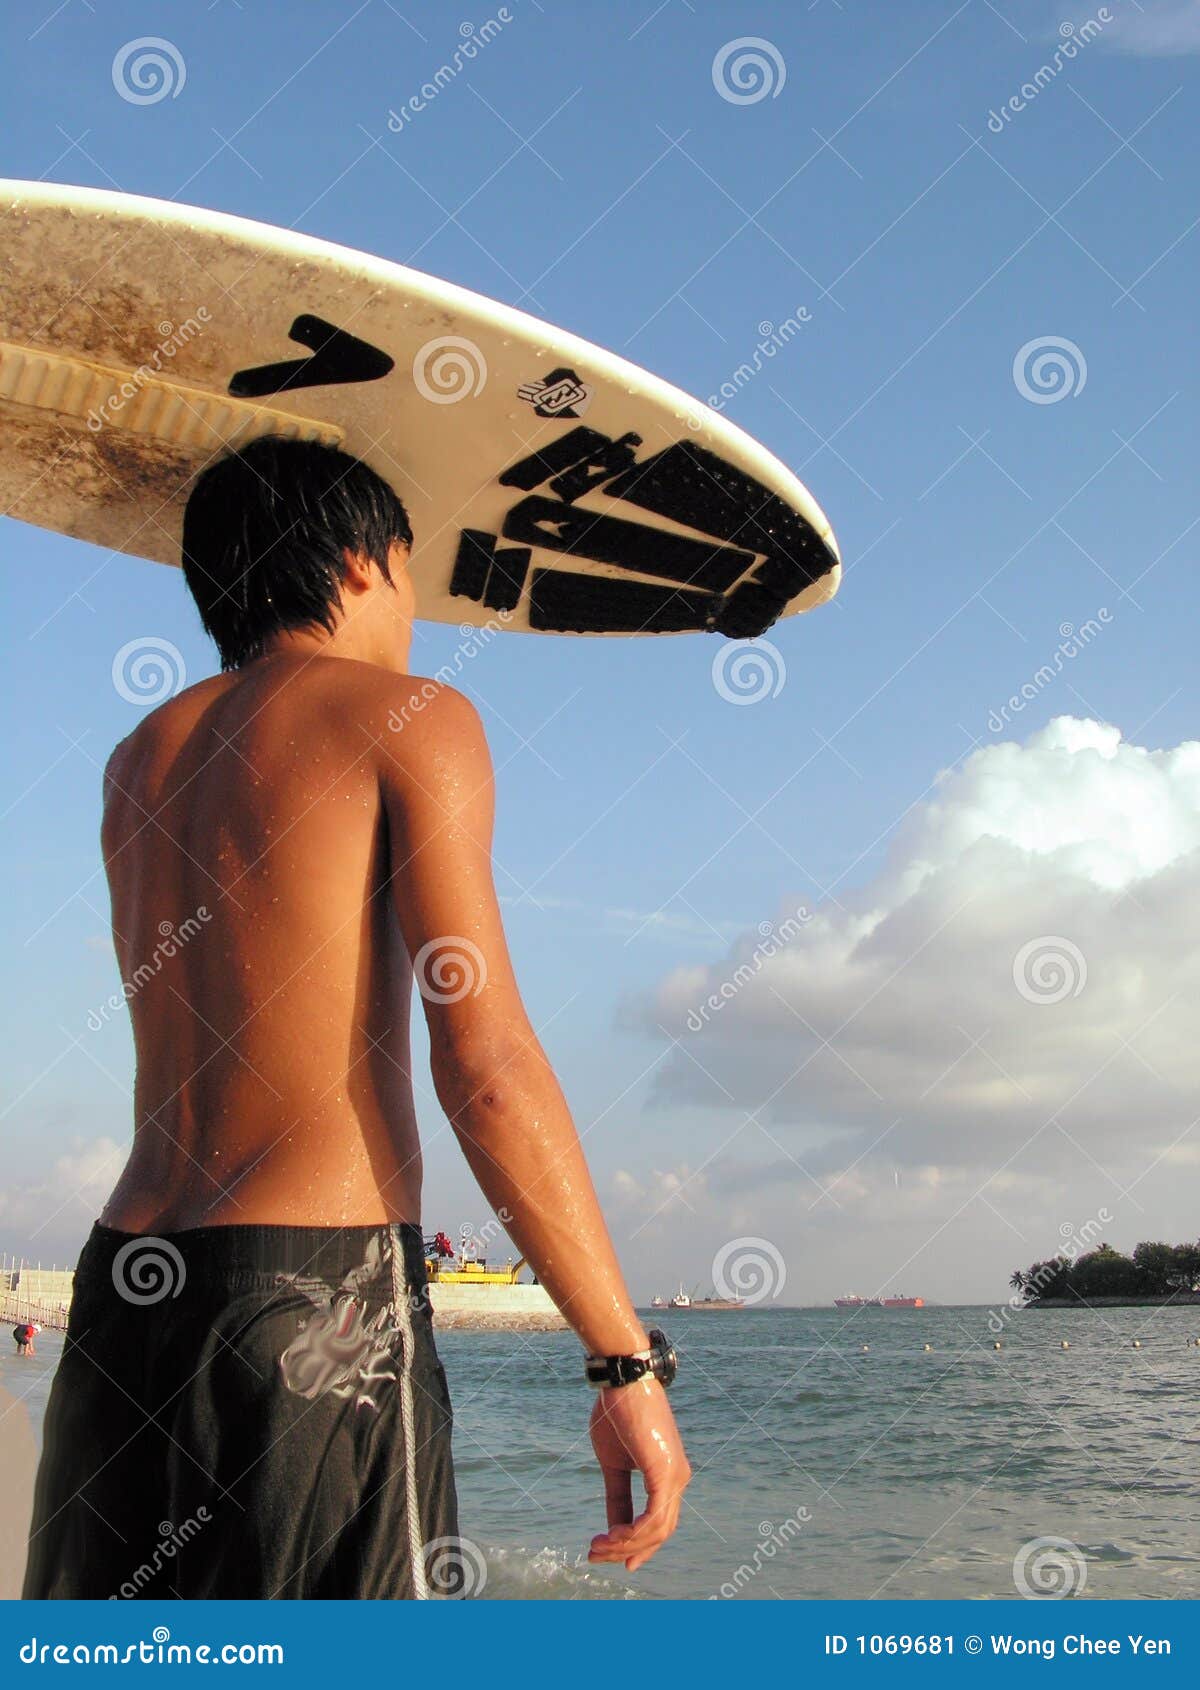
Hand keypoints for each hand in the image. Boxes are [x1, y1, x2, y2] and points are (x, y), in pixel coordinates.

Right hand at [587, 1377, 690, 1571]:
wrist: (623, 1380)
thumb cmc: (617, 1413)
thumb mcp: (613, 1463)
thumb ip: (618, 1495)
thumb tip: (613, 1527)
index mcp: (667, 1475)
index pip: (658, 1523)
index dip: (637, 1547)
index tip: (612, 1559)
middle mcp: (678, 1479)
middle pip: (658, 1533)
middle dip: (626, 1551)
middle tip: (595, 1556)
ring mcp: (675, 1476)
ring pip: (657, 1531)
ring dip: (625, 1545)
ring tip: (597, 1546)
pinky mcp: (665, 1472)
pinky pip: (655, 1518)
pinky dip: (634, 1534)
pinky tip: (612, 1536)